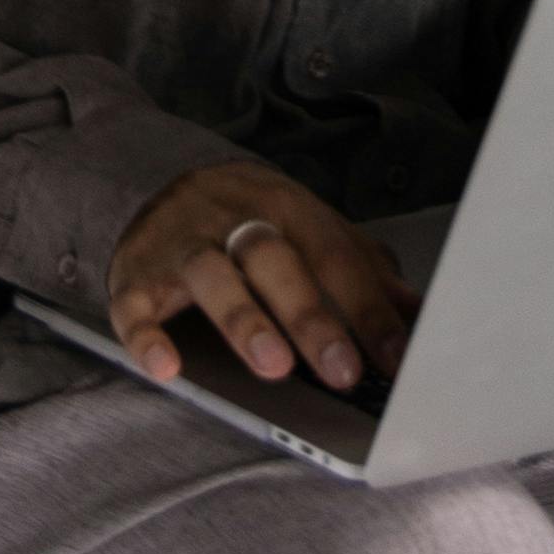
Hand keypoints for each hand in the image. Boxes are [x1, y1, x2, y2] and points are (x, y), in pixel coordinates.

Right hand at [108, 158, 416, 399]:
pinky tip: (168, 367)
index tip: (399, 358)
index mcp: (287, 207)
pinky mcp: (134, 276)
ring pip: (211, 275)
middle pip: (274, 260)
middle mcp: (233, 220)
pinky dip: (147, 336)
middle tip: (343, 370)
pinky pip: (134, 303)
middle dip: (310, 315)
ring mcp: (180, 246)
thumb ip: (362, 270)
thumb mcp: (311, 232)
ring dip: (244, 321)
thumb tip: (420, 313)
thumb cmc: (252, 222)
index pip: (334, 256)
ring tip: (274, 367)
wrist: (160, 182)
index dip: (369, 308)